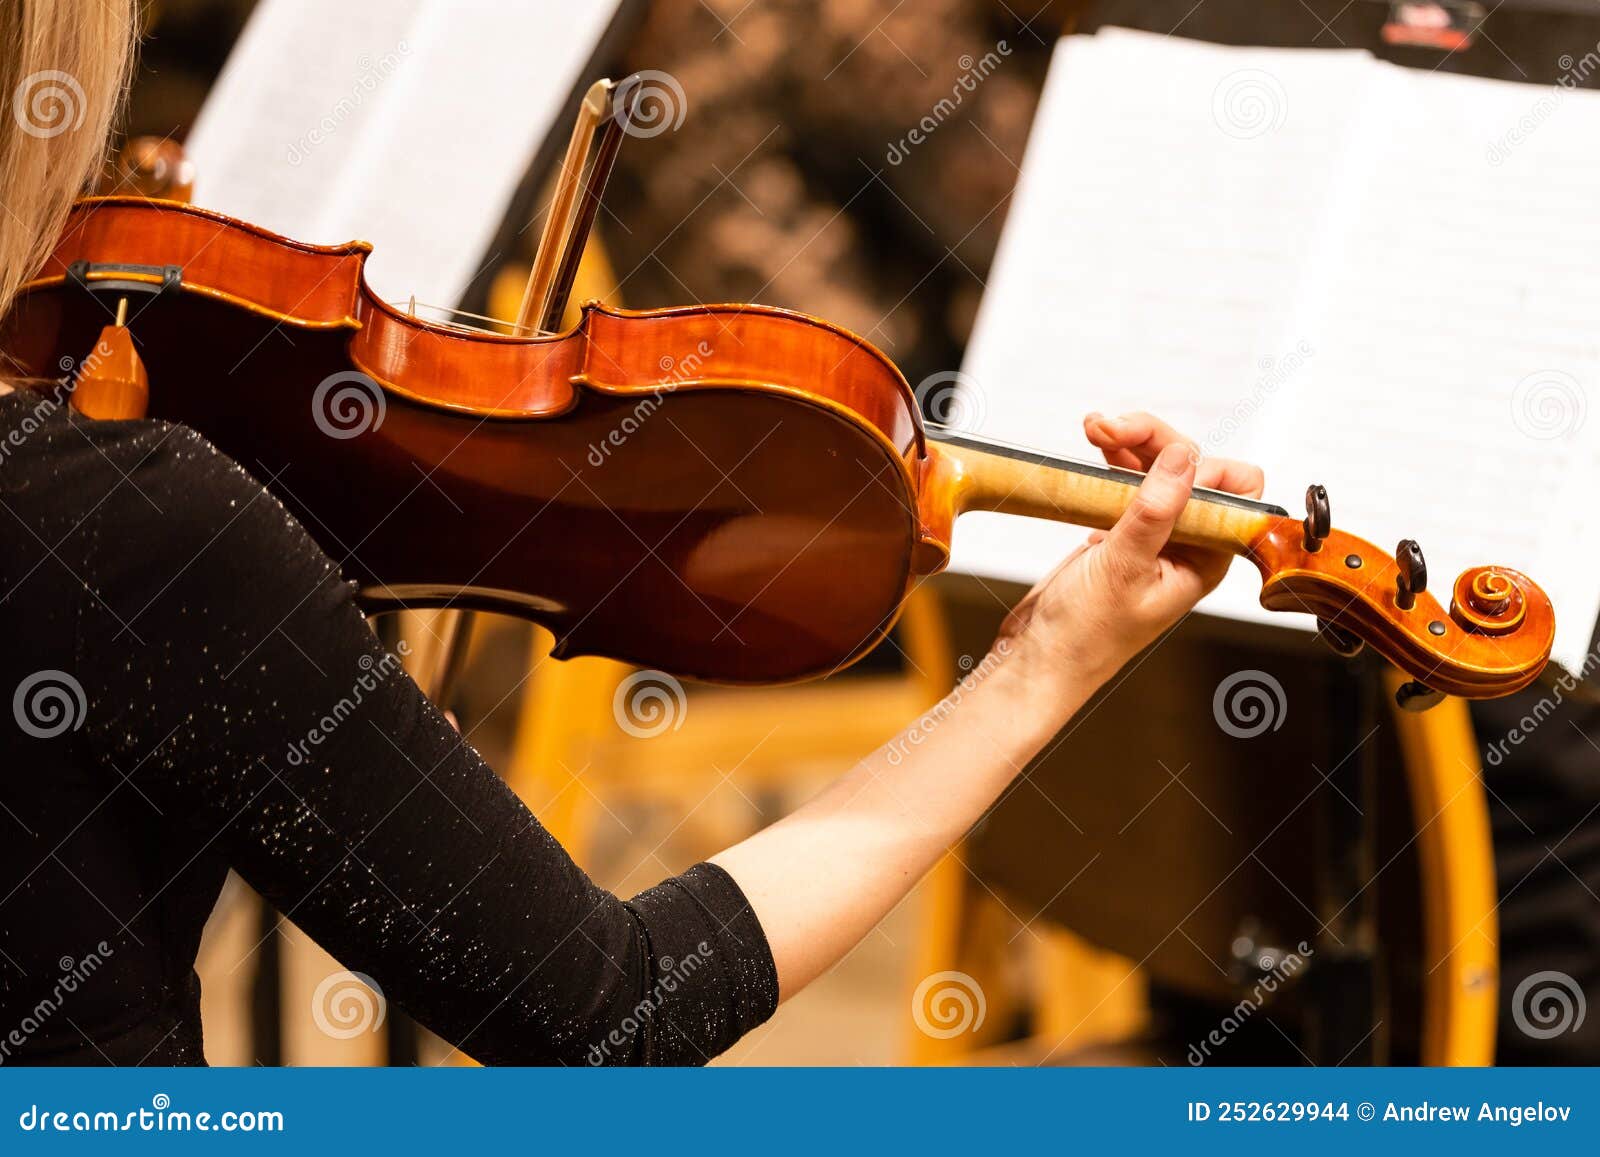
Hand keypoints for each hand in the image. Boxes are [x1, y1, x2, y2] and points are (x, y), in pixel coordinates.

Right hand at [993, 412, 1263, 704]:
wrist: (1036, 661)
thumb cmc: (1084, 636)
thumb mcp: (1122, 569)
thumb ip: (1155, 511)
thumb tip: (1184, 456)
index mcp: (1206, 558)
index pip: (1234, 491)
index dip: (1205, 465)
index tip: (1162, 457)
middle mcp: (1185, 544)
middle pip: (1190, 469)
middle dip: (1155, 440)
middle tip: (1109, 427)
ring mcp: (1149, 537)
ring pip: (1155, 470)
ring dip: (1129, 442)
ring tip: (1094, 428)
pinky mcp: (1117, 533)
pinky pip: (1126, 484)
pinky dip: (1111, 460)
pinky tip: (1094, 448)